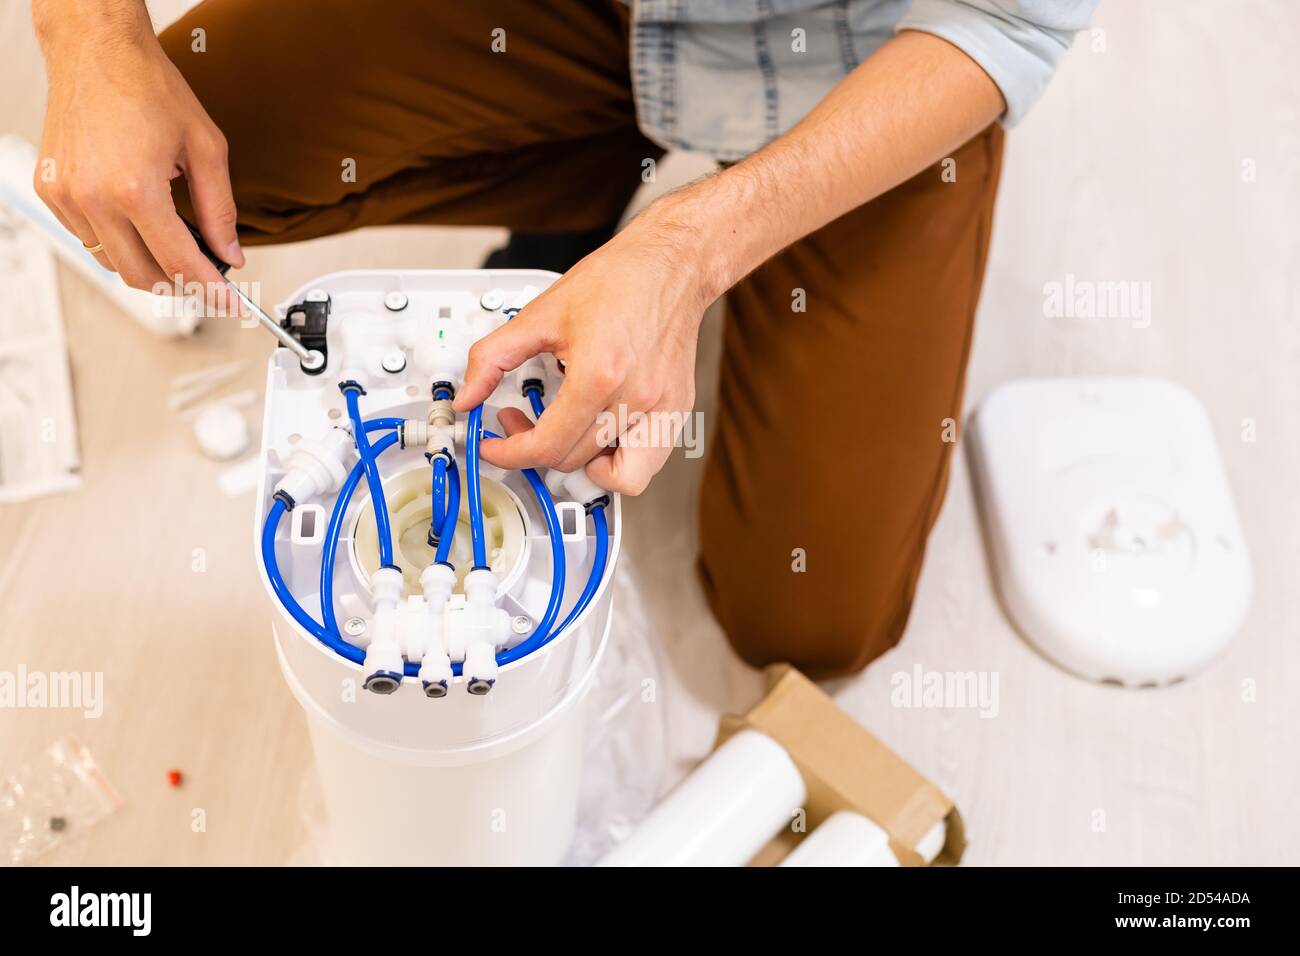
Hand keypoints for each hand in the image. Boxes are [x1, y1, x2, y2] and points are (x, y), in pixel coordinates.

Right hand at [32, 0, 240, 300]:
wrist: (96, 50)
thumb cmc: (146, 86)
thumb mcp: (206, 148)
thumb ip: (220, 209)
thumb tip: (230, 252)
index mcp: (135, 189)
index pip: (180, 264)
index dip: (211, 291)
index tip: (231, 304)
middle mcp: (93, 197)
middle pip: (142, 276)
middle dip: (179, 285)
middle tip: (206, 277)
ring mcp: (66, 196)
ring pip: (113, 262)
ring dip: (147, 263)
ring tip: (172, 239)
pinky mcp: (50, 190)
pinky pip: (89, 239)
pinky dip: (118, 241)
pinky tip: (136, 218)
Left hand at [455, 205, 714, 494]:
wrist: (669, 265)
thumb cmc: (616, 281)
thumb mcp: (541, 314)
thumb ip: (494, 357)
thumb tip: (467, 394)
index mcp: (598, 374)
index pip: (547, 445)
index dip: (510, 453)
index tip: (496, 445)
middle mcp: (634, 396)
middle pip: (573, 460)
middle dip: (534, 449)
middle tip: (522, 421)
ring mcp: (661, 407)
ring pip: (615, 476)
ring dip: (579, 465)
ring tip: (565, 440)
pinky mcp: (677, 409)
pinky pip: (648, 465)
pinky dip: (620, 466)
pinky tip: (601, 441)